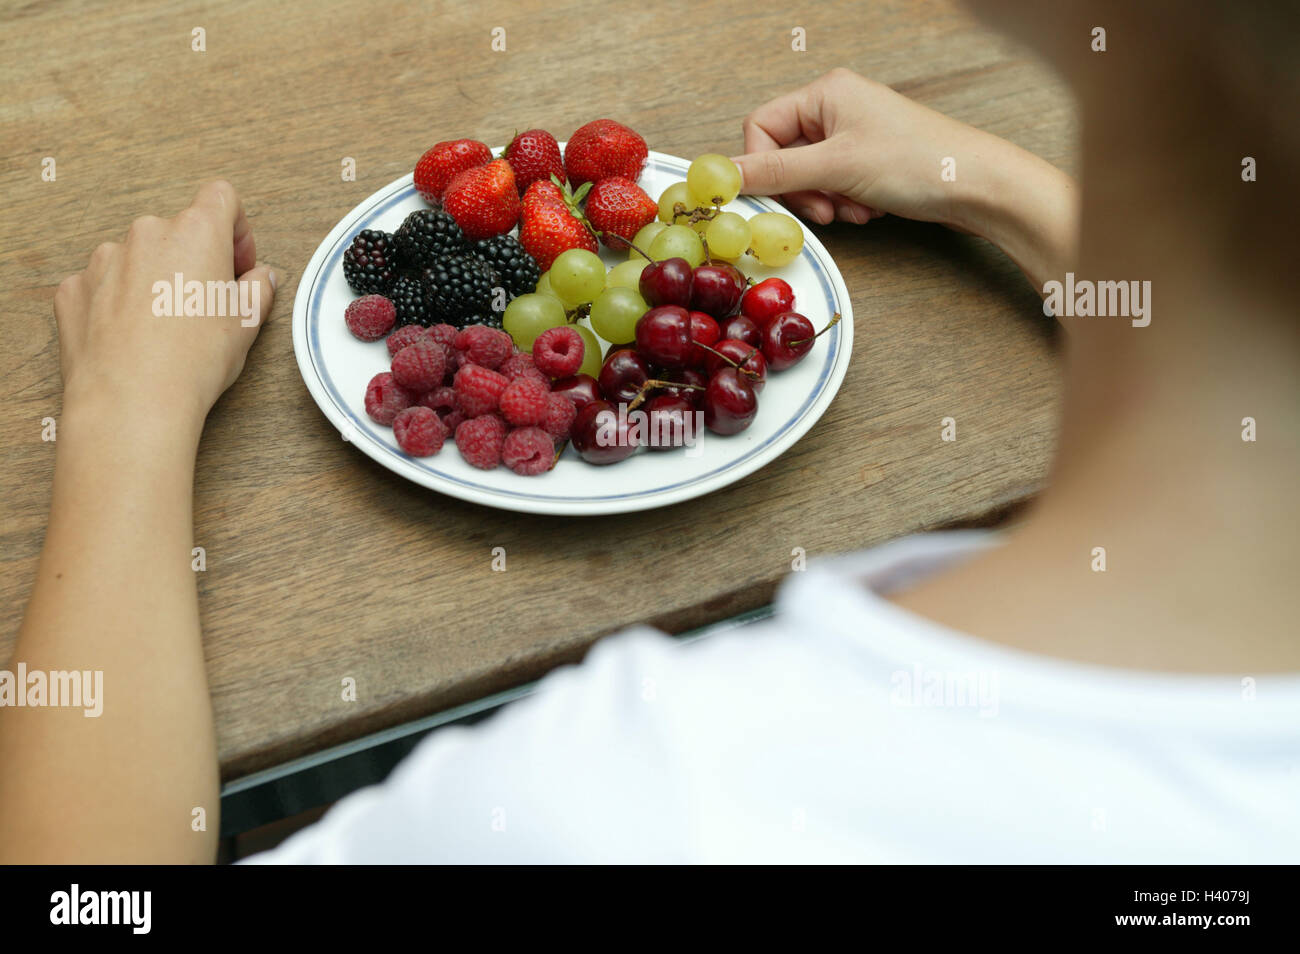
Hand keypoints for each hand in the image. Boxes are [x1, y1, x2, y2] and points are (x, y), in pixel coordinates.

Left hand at [53, 180, 275, 425]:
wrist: (131, 400)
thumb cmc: (193, 361)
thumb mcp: (247, 324)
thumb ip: (258, 289)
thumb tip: (260, 280)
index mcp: (195, 232)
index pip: (222, 198)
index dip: (236, 230)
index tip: (237, 265)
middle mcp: (146, 234)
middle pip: (178, 232)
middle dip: (194, 261)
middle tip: (206, 306)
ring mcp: (104, 259)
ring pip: (138, 259)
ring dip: (154, 281)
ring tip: (165, 329)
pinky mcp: (74, 288)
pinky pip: (104, 285)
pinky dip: (119, 304)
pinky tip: (132, 338)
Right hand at [735, 69, 1009, 227]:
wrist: (977, 187)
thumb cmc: (920, 162)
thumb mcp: (836, 167)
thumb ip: (776, 172)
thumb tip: (724, 173)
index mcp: (826, 92)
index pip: (761, 127)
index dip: (762, 166)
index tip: (773, 196)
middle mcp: (837, 108)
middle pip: (783, 155)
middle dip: (801, 190)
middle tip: (824, 208)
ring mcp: (853, 136)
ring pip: (807, 177)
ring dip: (825, 201)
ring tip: (855, 207)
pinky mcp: (867, 162)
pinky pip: (832, 187)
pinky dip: (844, 204)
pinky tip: (869, 208)